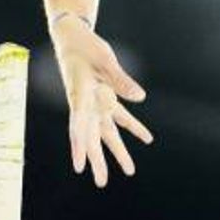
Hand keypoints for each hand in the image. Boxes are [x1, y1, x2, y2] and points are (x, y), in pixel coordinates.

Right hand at [49, 15, 152, 187]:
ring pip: (106, 132)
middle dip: (96, 160)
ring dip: (117, 151)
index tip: (79, 165)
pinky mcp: (105, 97)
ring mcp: (95, 103)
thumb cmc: (85, 46)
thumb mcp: (104, 59)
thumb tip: (140, 98)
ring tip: (129, 171)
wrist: (73, 37)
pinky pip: (120, 116)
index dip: (78, 146)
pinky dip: (133, 127)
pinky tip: (147, 138)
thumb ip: (120, 79)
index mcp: (79, 95)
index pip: (78, 124)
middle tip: (100, 183)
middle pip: (91, 137)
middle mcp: (86, 104)